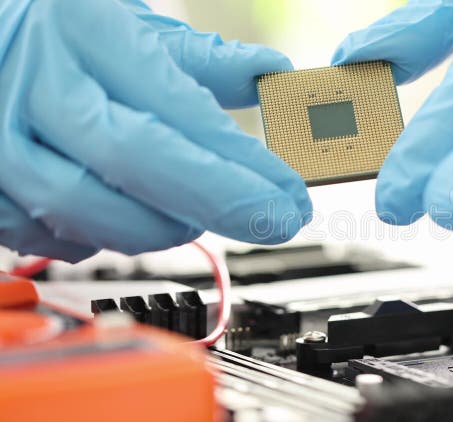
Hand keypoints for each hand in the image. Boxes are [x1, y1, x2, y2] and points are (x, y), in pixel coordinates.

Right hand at [0, 0, 311, 261]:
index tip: (289, 194)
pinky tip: (133, 217)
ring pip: (89, 214)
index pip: (176, 111)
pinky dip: (105, 239)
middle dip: (219, 203)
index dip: (242, 165)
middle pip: (136, 164)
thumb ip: (200, 59)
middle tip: (273, 220)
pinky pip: (52, 238)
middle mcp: (32, 86)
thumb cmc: (50, 28)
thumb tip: (270, 72)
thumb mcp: (124, 23)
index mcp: (80, 30)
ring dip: (162, 228)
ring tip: (199, 215)